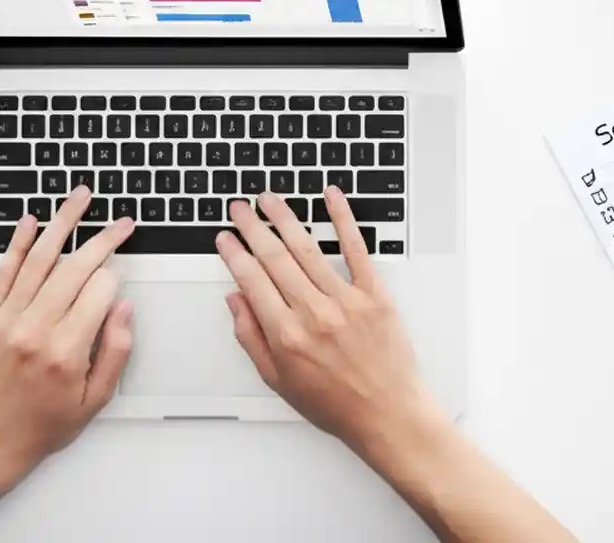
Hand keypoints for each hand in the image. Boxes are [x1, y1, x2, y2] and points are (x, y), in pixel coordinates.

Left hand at [0, 186, 135, 480]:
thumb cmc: (44, 424)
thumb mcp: (96, 399)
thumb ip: (115, 351)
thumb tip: (123, 307)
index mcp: (65, 352)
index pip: (98, 292)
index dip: (115, 279)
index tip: (121, 274)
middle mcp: (33, 331)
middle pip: (74, 269)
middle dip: (102, 239)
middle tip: (121, 222)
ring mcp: (5, 321)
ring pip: (40, 261)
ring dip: (62, 224)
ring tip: (80, 198)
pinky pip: (5, 272)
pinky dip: (19, 244)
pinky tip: (32, 221)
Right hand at [215, 187, 439, 453]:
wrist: (388, 414)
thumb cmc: (336, 404)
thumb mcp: (278, 381)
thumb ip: (251, 338)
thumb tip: (235, 300)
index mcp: (286, 335)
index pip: (251, 280)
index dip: (234, 254)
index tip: (225, 238)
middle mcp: (314, 313)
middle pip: (274, 257)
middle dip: (252, 227)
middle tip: (239, 208)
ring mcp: (346, 301)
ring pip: (308, 248)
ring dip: (285, 218)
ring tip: (270, 199)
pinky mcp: (375, 295)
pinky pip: (357, 249)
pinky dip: (343, 219)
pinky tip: (331, 197)